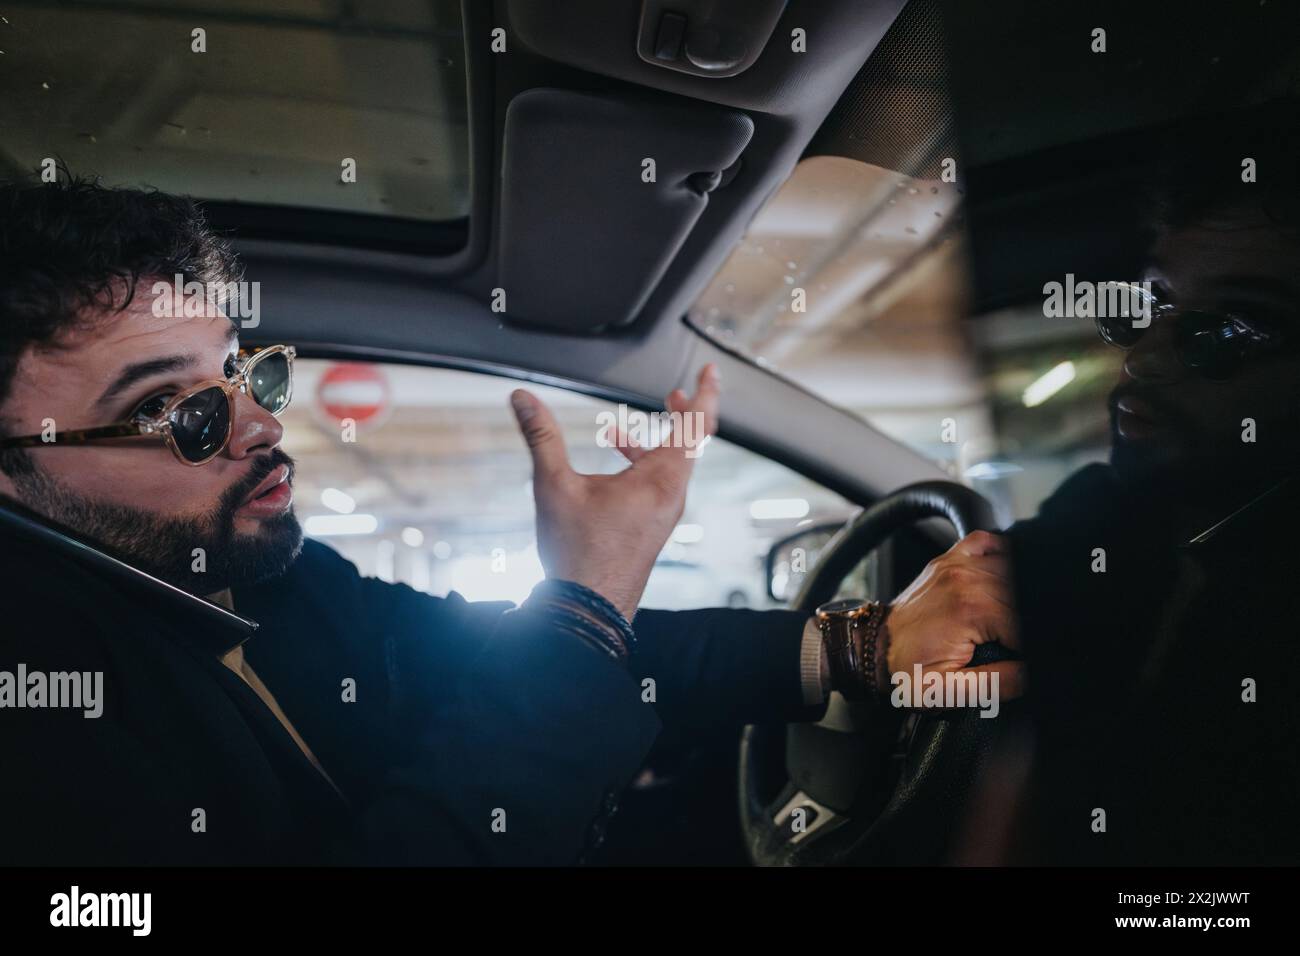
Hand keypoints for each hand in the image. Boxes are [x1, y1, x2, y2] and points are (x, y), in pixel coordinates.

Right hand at [510, 365, 719, 620]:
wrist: (587, 608)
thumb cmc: (577, 554)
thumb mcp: (553, 486)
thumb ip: (541, 436)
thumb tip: (521, 398)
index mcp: (659, 480)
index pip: (695, 426)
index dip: (703, 394)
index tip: (709, 371)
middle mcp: (670, 495)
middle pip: (689, 444)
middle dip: (680, 414)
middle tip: (673, 394)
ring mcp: (664, 513)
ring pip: (670, 467)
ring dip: (652, 444)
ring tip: (620, 433)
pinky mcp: (652, 527)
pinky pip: (657, 487)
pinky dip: (641, 468)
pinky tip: (608, 473)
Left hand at [880, 530, 1023, 698]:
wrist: (875, 649)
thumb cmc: (908, 670)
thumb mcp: (950, 690)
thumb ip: (996, 682)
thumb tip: (1029, 671)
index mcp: (971, 610)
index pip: (1027, 623)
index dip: (1026, 646)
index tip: (1013, 658)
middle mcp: (966, 580)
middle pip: (1023, 595)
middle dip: (1021, 622)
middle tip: (1003, 643)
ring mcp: (956, 565)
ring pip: (1013, 568)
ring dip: (1016, 594)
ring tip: (1000, 621)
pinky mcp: (949, 560)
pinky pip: (986, 543)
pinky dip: (1000, 555)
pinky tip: (1000, 580)